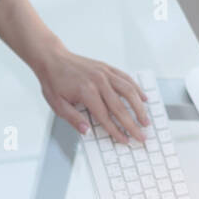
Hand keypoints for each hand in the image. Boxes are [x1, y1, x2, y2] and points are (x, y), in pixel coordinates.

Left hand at [33, 45, 150, 144]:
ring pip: (128, 91)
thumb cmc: (54, 81)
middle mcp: (98, 81)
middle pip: (120, 107)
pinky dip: (136, 89)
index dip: (116, 131)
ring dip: (139, 107)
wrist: (52, 58)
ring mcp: (104, 73)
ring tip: (146, 120)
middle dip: (132, 124)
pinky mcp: (107, 68)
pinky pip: (126, 79)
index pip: (105, 117)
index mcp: (86, 92)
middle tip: (141, 135)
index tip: (125, 140)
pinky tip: (143, 98)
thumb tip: (87, 131)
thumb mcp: (57, 105)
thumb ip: (73, 119)